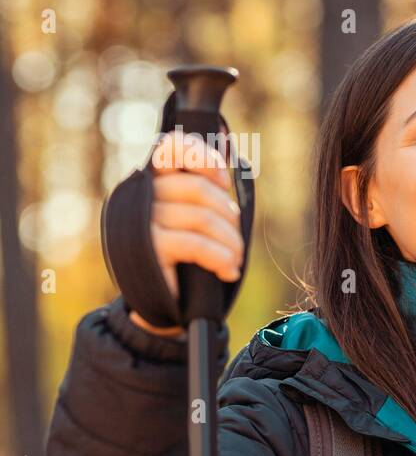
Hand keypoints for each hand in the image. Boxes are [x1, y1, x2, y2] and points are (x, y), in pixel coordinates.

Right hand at [127, 132, 243, 336]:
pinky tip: (228, 270)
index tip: (223, 182)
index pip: (170, 148)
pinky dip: (221, 257)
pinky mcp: (148, 251)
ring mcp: (140, 223)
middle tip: (235, 240)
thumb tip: (228, 150)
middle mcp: (138, 197)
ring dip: (230, 241)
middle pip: (196, 187)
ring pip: (202, 217)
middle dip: (228, 215)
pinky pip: (196, 244)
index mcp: (150, 182)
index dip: (201, 157)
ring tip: (235, 259)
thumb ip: (206, 190)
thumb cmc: (184, 259)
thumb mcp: (194, 220)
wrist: (159, 307)